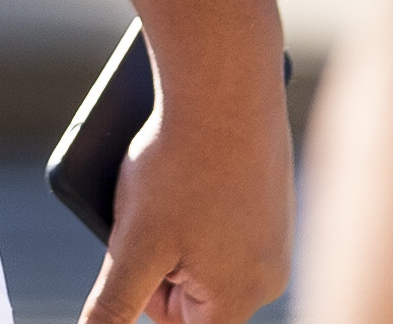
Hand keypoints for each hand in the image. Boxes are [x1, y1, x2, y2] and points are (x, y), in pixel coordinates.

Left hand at [82, 69, 294, 323]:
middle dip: (160, 253)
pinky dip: (199, 195)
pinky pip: (225, 215)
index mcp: (239, 297)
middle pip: (192, 287)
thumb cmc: (180, 169)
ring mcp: (276, 235)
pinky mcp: (273, 198)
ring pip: (204, 247)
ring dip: (174, 223)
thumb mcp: (134, 243)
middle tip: (151, 207)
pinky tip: (189, 163)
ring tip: (166, 181)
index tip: (144, 243)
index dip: (148, 289)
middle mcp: (268, 275)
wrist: (224, 90)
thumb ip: (116, 301)